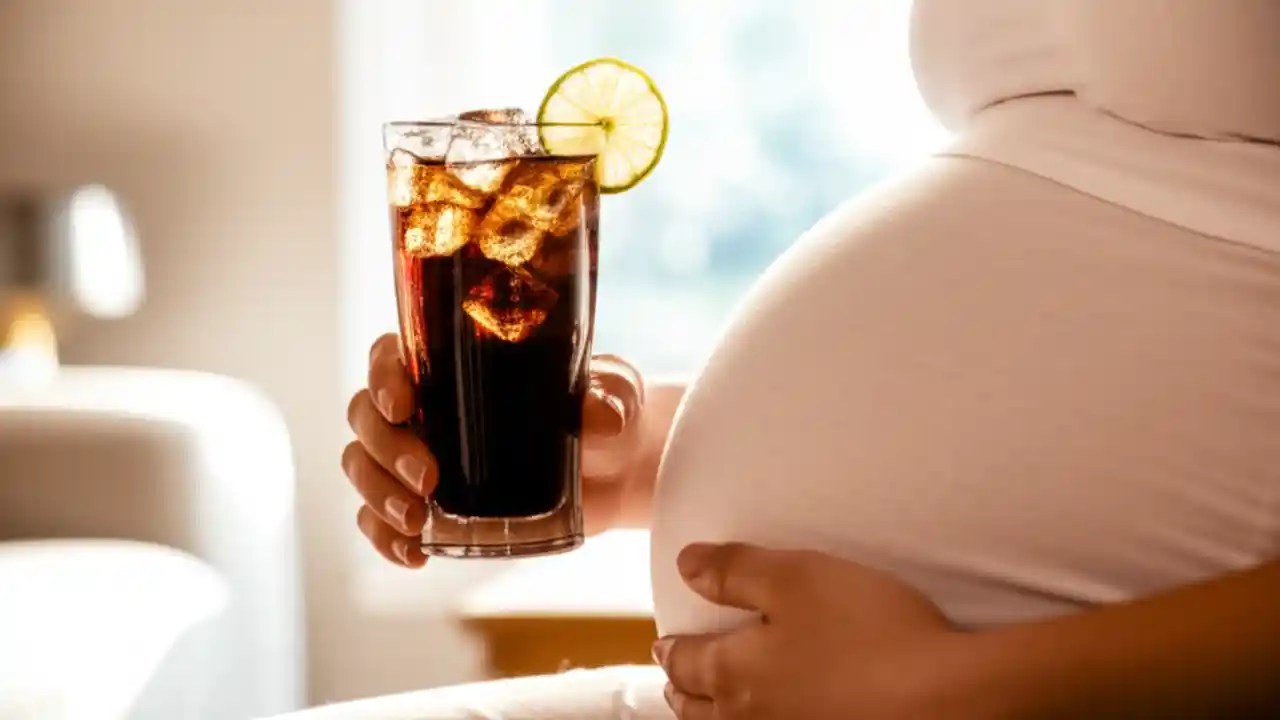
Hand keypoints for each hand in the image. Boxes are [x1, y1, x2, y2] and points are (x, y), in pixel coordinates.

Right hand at [342, 333, 645, 567]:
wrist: (615, 471)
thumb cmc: (605, 412)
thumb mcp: (615, 396)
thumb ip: (609, 400)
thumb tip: (601, 417)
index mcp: (456, 363)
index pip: (392, 356)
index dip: (383, 376)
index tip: (403, 404)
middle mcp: (426, 406)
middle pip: (366, 416)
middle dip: (385, 448)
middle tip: (428, 478)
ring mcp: (420, 457)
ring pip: (363, 466)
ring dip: (376, 494)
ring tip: (416, 522)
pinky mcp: (430, 506)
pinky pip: (379, 520)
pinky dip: (384, 538)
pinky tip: (412, 555)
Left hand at [654, 543, 960, 719]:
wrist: (943, 696)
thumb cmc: (869, 631)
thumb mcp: (795, 576)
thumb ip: (735, 569)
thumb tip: (686, 565)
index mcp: (736, 672)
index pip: (686, 662)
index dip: (671, 650)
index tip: (664, 645)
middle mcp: (753, 717)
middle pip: (701, 710)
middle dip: (684, 692)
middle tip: (676, 684)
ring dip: (713, 719)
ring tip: (712, 711)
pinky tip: (776, 719)